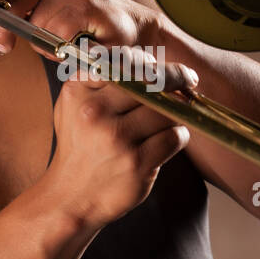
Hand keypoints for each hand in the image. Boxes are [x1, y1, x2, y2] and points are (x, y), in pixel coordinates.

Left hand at [0, 0, 156, 54]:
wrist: (135, 27)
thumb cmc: (87, 16)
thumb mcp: (49, 5)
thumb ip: (20, 10)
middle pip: (13, 4)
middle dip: (6, 28)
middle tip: (5, 43)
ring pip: (37, 32)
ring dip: (49, 45)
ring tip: (72, 38)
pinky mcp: (87, 11)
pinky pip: (60, 45)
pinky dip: (70, 54)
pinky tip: (86, 44)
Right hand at [42, 54, 194, 227]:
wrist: (70, 197)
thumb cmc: (79, 145)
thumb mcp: (73, 104)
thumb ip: (100, 78)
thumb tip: (150, 61)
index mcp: (79, 91)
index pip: (124, 62)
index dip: (149, 63)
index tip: (162, 69)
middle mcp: (95, 112)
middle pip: (151, 82)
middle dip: (177, 79)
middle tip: (189, 80)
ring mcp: (116, 139)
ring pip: (167, 109)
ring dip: (176, 112)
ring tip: (169, 119)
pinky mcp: (136, 163)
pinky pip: (175, 137)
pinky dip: (178, 136)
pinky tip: (168, 140)